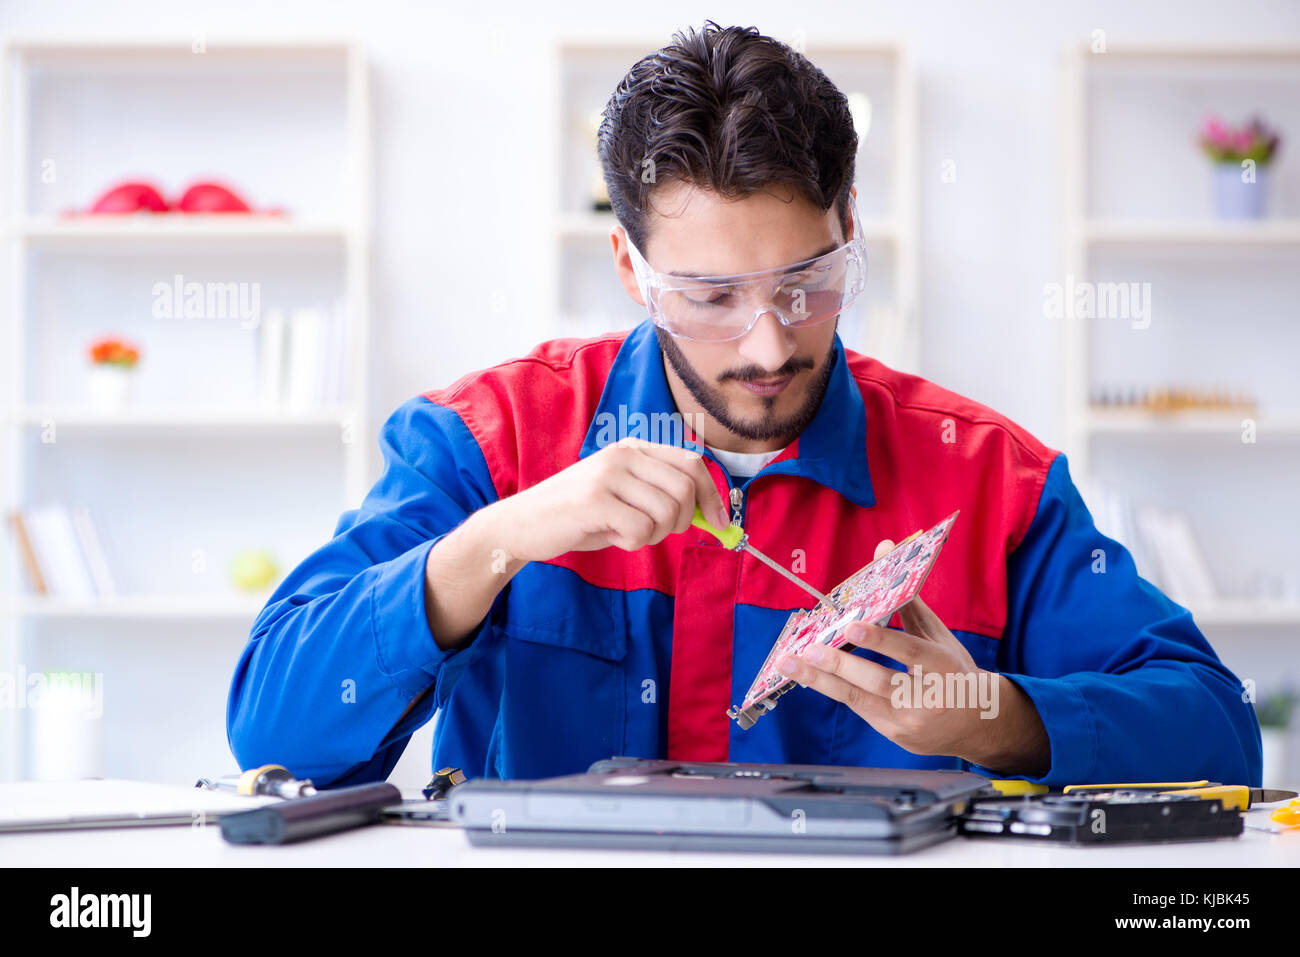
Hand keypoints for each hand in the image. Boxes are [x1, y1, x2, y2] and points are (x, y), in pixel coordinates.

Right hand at [493, 437, 731, 563]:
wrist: (521, 524)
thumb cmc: (578, 515)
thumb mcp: (623, 496)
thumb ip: (662, 496)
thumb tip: (713, 515)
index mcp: (633, 448)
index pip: (692, 464)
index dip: (714, 496)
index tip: (722, 523)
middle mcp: (623, 454)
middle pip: (686, 489)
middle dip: (682, 521)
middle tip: (655, 533)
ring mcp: (608, 475)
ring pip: (667, 513)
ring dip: (654, 535)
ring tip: (625, 532)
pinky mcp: (595, 500)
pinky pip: (642, 530)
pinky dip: (633, 543)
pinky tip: (610, 536)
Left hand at [777, 538, 1049, 775]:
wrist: (979, 726)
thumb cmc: (953, 670)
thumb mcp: (939, 636)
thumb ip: (906, 598)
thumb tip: (884, 548)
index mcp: (944, 667)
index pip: (910, 652)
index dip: (880, 641)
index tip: (850, 627)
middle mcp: (927, 698)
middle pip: (878, 682)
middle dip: (840, 666)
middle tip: (808, 650)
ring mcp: (908, 722)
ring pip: (859, 699)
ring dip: (820, 681)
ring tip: (789, 665)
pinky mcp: (893, 734)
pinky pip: (858, 708)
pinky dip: (832, 689)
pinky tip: (807, 675)